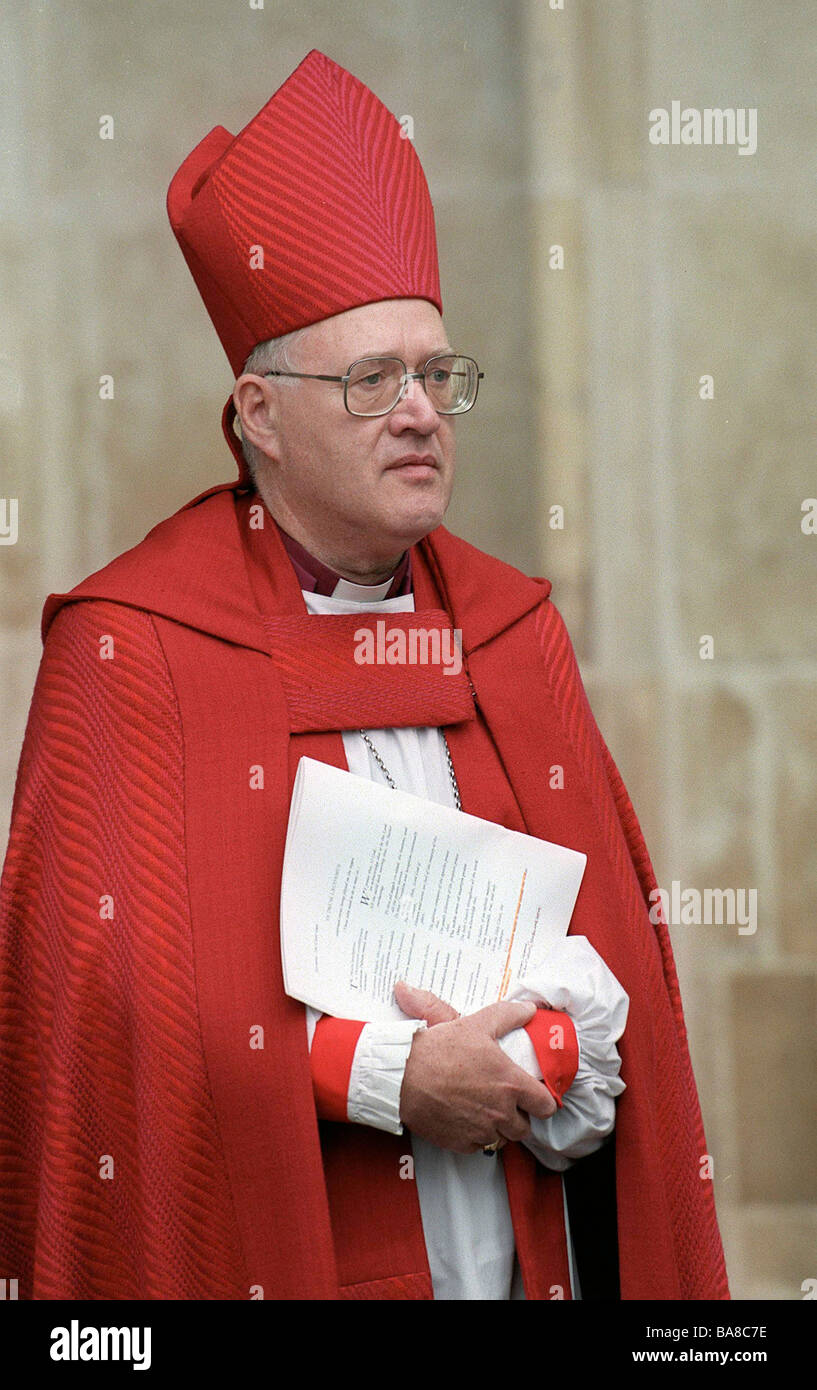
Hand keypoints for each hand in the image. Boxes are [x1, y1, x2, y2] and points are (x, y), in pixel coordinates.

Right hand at [394, 981, 556, 1153]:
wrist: (403, 1075)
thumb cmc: (440, 1050)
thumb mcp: (476, 1024)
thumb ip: (507, 1015)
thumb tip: (529, 1008)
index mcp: (511, 1083)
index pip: (545, 1106)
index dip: (542, 1101)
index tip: (533, 1096)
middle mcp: (501, 1111)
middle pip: (525, 1127)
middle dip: (518, 1116)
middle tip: (504, 1101)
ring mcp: (481, 1130)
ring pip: (502, 1139)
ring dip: (498, 1128)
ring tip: (483, 1109)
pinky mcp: (461, 1143)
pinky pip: (479, 1146)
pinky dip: (475, 1136)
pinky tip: (464, 1118)